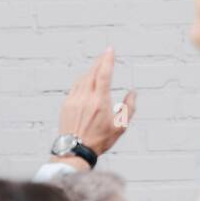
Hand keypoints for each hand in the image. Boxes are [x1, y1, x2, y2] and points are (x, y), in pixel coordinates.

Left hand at [55, 47, 136, 163]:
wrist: (75, 150)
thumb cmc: (99, 140)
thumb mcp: (121, 126)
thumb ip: (129, 107)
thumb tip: (133, 93)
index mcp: (100, 102)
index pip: (104, 75)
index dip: (107, 60)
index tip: (110, 50)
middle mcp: (86, 98)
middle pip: (93, 73)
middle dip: (100, 61)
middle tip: (106, 53)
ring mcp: (74, 100)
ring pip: (83, 78)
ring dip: (92, 70)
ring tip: (98, 66)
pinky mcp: (66, 104)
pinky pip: (75, 86)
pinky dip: (83, 80)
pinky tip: (87, 80)